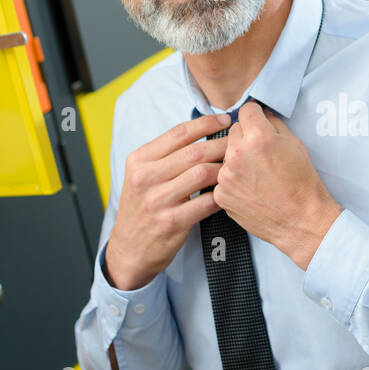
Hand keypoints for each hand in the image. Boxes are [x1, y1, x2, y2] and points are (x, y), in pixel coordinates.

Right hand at [104, 113, 229, 290]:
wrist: (129, 249)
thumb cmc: (142, 209)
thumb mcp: (142, 176)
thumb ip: (165, 156)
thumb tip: (201, 132)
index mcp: (139, 160)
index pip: (179, 133)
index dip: (206, 123)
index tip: (226, 120)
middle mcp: (145, 177)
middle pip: (194, 152)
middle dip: (223, 144)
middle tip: (240, 142)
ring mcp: (158, 200)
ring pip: (203, 174)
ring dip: (225, 169)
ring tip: (237, 167)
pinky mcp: (172, 222)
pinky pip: (206, 202)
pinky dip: (222, 195)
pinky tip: (229, 192)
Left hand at [214, 101, 341, 269]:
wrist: (301, 221)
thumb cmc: (303, 185)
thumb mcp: (296, 145)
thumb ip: (275, 125)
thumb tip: (263, 115)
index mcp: (259, 137)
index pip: (247, 110)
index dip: (256, 115)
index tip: (257, 121)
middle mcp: (238, 153)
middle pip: (234, 131)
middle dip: (246, 138)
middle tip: (262, 154)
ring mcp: (226, 175)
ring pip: (227, 155)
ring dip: (238, 160)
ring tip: (258, 176)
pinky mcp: (221, 194)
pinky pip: (223, 178)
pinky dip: (234, 181)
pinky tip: (252, 190)